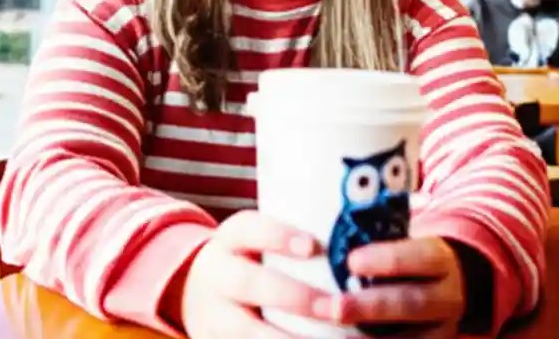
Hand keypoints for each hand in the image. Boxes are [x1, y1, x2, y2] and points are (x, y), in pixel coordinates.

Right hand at [179, 211, 335, 337]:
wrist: (200, 293)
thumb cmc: (252, 262)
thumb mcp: (258, 241)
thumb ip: (297, 240)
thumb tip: (359, 238)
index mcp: (231, 239)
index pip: (250, 229)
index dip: (278, 236)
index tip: (313, 246)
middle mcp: (217, 274)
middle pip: (249, 282)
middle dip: (295, 297)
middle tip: (336, 308)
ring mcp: (214, 314)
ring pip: (245, 330)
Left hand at [337, 237, 464, 336]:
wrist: (448, 289)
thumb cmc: (409, 260)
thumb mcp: (406, 243)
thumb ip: (376, 239)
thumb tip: (326, 232)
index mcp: (440, 261)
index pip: (420, 257)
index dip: (386, 259)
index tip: (351, 261)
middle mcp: (447, 297)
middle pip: (412, 303)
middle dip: (371, 307)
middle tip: (335, 308)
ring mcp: (441, 329)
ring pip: (407, 337)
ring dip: (365, 337)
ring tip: (331, 332)